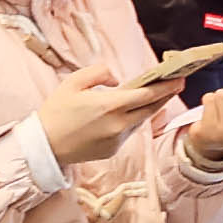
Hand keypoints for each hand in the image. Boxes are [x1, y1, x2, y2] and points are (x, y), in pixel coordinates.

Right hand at [30, 63, 175, 168]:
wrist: (44, 146)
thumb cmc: (55, 112)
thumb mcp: (73, 82)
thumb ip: (99, 73)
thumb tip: (117, 79)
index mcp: (109, 106)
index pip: (147, 94)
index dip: (165, 86)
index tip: (178, 78)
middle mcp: (118, 125)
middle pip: (150, 108)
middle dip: (165, 95)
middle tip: (177, 83)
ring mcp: (116, 140)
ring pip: (140, 120)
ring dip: (150, 107)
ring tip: (157, 94)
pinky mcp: (112, 150)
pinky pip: (128, 131)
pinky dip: (132, 120)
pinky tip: (131, 111)